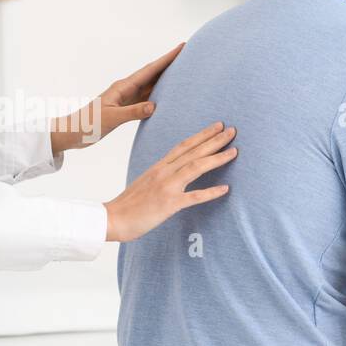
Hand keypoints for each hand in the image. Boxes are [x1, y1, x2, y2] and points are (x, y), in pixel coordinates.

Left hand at [49, 42, 184, 154]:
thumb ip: (132, 112)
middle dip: (170, 64)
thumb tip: (154, 106)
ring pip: (150, 86)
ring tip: (182, 72)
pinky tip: (166, 97)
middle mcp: (126, 89)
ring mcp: (125, 98)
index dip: (166, 59)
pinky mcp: (124, 108)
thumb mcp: (111, 118)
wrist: (73, 132)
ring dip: (165, 79)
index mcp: (123, 87)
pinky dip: (157, 95)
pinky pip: (145, 98)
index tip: (181, 47)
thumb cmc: (88, 124)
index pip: (150, 70)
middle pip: (152, 74)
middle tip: (188, 55)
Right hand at [103, 121, 235, 241]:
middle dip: (214, 140)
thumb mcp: (146, 182)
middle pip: (193, 152)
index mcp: (159, 167)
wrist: (112, 218)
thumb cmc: (128, 204)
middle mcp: (164, 172)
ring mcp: (167, 187)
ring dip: (216, 158)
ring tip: (234, 151)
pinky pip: (194, 197)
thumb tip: (175, 174)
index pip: (183, 146)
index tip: (217, 126)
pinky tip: (226, 188)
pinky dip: (211, 192)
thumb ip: (161, 176)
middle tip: (232, 130)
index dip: (202, 135)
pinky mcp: (169, 204)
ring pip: (195, 167)